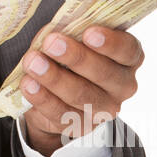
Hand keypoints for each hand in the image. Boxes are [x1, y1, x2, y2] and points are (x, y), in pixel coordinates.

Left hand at [19, 23, 142, 156]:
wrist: (56, 93)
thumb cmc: (69, 56)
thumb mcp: (73, 38)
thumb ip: (70, 33)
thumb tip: (54, 31)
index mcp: (128, 58)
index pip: (128, 50)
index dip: (111, 42)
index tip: (89, 33)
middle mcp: (123, 85)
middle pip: (104, 73)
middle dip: (76, 57)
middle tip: (51, 43)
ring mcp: (104, 109)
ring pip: (81, 94)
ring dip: (54, 77)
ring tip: (33, 62)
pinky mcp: (81, 125)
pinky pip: (61, 113)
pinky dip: (42, 97)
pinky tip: (29, 84)